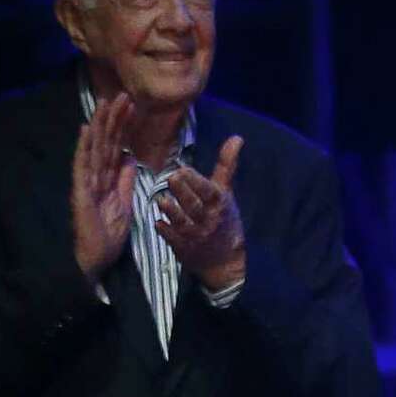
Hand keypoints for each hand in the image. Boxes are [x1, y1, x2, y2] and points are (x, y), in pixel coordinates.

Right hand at [71, 92, 137, 281]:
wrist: (95, 258)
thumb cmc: (107, 232)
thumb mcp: (125, 203)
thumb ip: (126, 180)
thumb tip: (131, 158)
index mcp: (108, 177)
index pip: (117, 146)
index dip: (124, 126)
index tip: (132, 105)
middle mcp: (96, 175)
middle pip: (106, 142)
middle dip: (114, 119)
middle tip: (123, 95)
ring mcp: (87, 182)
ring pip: (94, 148)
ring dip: (100, 126)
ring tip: (105, 104)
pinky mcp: (80, 192)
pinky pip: (82, 167)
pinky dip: (84, 148)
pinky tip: (87, 130)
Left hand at [157, 135, 246, 290]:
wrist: (225, 259)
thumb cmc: (223, 218)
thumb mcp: (226, 192)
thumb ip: (226, 165)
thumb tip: (237, 137)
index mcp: (219, 204)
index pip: (208, 191)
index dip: (196, 181)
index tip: (183, 169)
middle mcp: (209, 220)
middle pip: (195, 205)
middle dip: (184, 192)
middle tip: (171, 178)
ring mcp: (196, 236)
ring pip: (183, 222)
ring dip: (173, 211)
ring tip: (162, 200)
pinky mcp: (184, 249)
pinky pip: (173, 239)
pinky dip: (166, 231)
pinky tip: (158, 222)